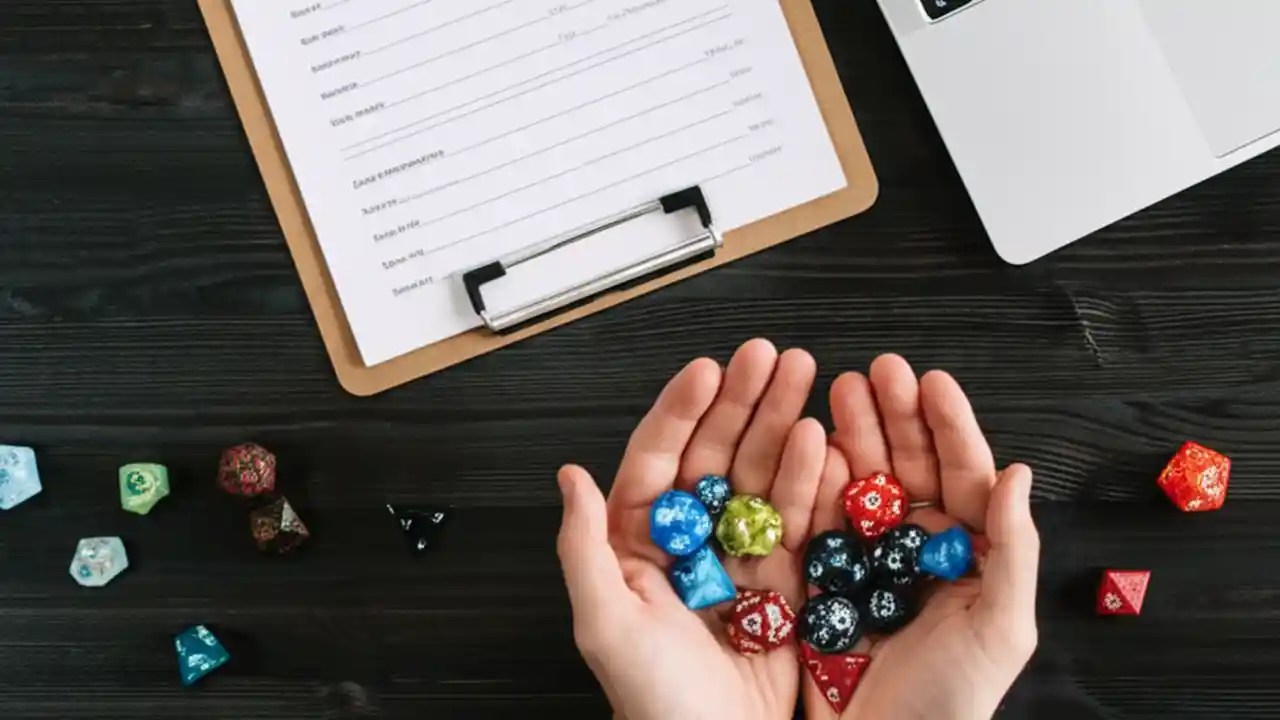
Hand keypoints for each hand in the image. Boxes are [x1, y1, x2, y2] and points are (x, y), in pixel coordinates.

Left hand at [556, 339, 835, 719]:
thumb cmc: (652, 700)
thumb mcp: (605, 623)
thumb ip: (584, 546)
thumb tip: (570, 476)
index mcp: (639, 542)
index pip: (659, 458)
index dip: (684, 410)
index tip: (708, 369)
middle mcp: (690, 541)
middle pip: (717, 453)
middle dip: (744, 401)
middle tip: (770, 357)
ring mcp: (740, 556)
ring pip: (762, 474)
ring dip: (784, 423)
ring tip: (805, 379)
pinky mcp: (785, 579)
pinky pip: (800, 518)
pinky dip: (814, 478)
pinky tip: (826, 440)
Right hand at [804, 355, 1039, 719]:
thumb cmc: (951, 703)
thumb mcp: (1001, 629)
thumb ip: (1014, 549)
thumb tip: (1018, 472)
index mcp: (966, 554)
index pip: (963, 474)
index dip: (947, 424)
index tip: (930, 379)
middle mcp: (915, 549)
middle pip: (906, 465)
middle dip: (891, 414)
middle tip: (874, 370)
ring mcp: (865, 559)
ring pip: (860, 480)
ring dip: (849, 433)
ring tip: (835, 389)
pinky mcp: (821, 576)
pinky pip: (816, 517)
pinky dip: (810, 479)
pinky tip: (806, 444)